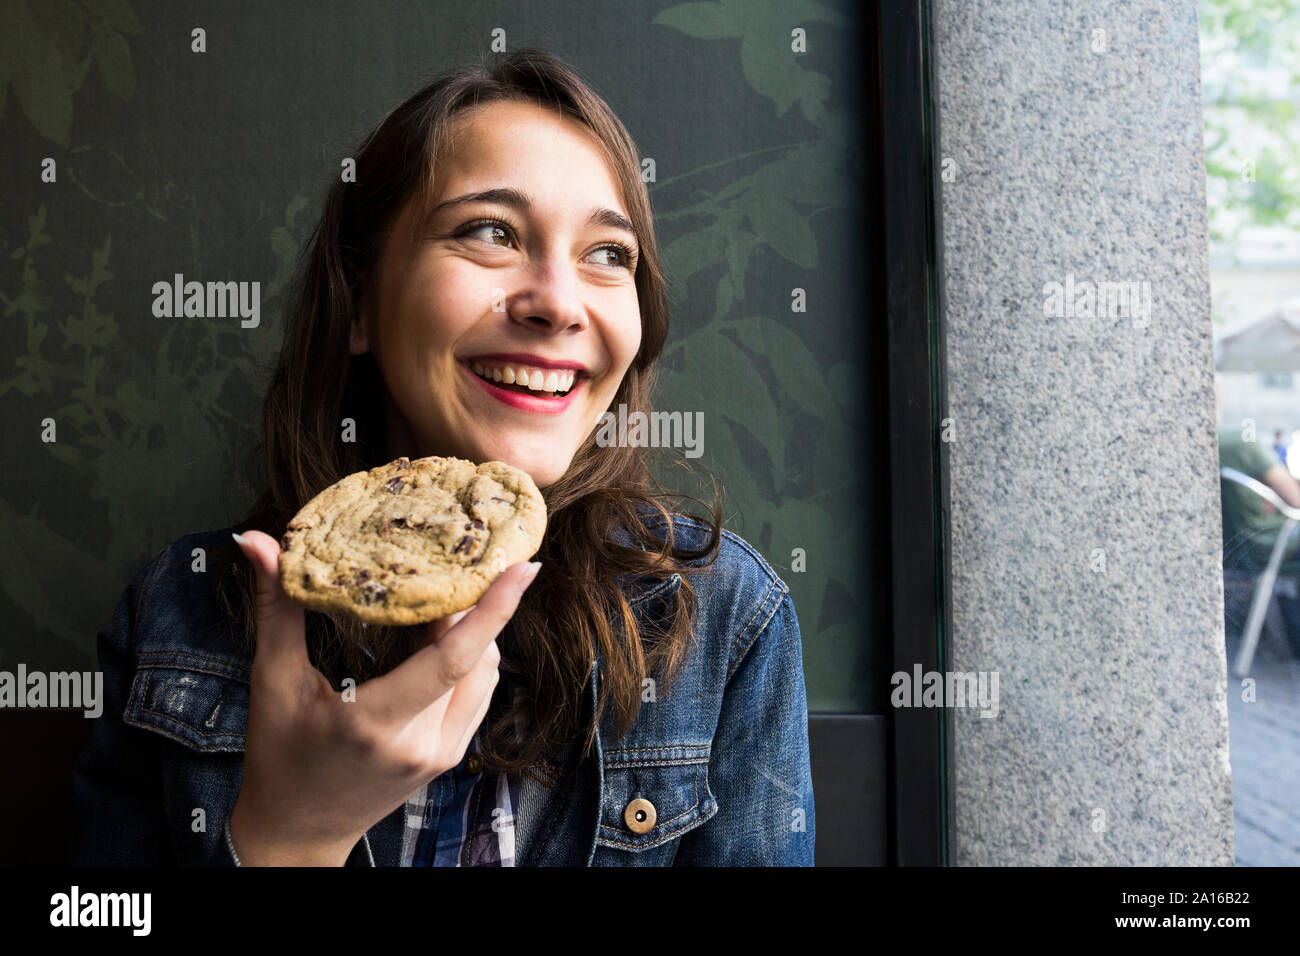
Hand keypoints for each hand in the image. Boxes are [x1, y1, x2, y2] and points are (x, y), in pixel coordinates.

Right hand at [227, 530, 539, 864]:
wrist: (298, 833)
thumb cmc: (278, 758)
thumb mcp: (272, 680)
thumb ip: (275, 607)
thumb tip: (257, 540)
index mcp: (378, 723)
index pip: (453, 659)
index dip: (493, 610)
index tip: (523, 567)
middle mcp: (423, 742)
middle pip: (472, 655)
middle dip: (468, 604)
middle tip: (456, 557)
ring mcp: (443, 753)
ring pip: (485, 672)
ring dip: (472, 631)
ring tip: (445, 593)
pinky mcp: (451, 756)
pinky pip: (479, 692)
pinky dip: (469, 658)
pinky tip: (443, 634)